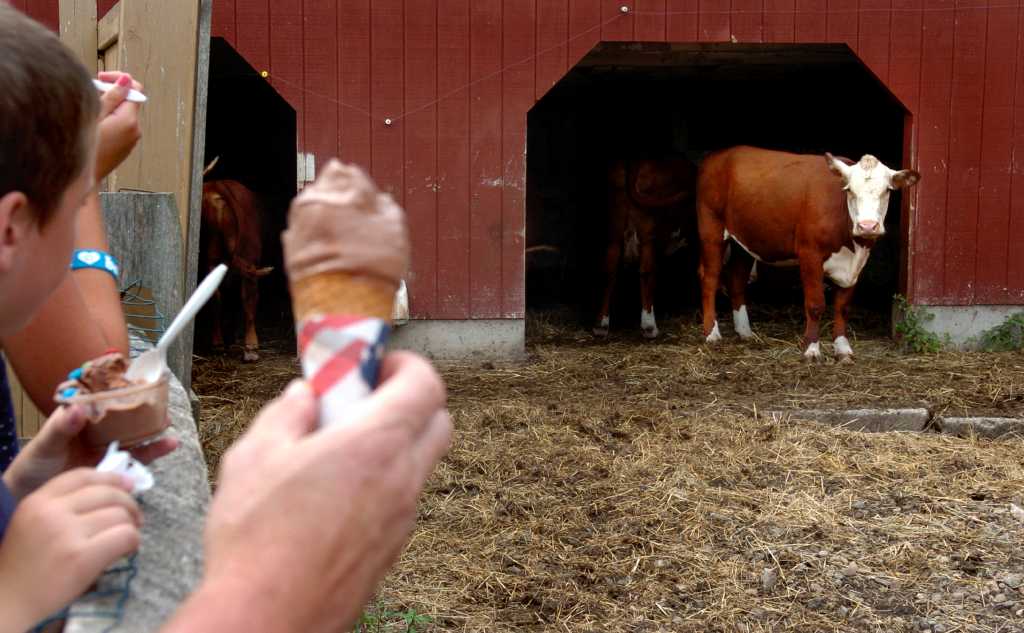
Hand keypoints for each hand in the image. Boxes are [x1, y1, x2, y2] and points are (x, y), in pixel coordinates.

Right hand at [0, 469, 140, 631]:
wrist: (7, 601)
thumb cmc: (25, 565)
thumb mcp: (34, 523)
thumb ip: (64, 506)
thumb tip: (116, 489)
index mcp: (38, 501)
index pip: (84, 476)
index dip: (112, 478)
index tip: (129, 485)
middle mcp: (51, 512)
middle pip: (108, 493)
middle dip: (129, 504)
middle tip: (134, 519)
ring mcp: (66, 533)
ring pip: (120, 515)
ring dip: (131, 526)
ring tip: (126, 538)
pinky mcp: (81, 557)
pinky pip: (125, 536)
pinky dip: (133, 542)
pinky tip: (126, 550)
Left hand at [2, 404, 176, 501]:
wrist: (31, 496)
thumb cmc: (34, 466)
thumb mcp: (44, 444)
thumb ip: (61, 428)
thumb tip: (81, 407)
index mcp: (81, 418)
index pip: (104, 399)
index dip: (123, 390)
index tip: (140, 384)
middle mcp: (98, 430)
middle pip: (125, 416)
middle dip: (145, 410)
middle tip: (162, 405)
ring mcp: (108, 449)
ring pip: (135, 436)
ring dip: (153, 431)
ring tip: (169, 427)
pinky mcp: (115, 468)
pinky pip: (136, 459)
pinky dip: (153, 453)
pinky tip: (168, 446)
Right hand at [94, 71, 142, 180]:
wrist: (83, 177)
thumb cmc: (84, 147)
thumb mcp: (94, 115)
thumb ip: (112, 96)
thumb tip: (126, 80)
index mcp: (129, 121)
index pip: (135, 89)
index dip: (119, 79)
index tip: (102, 78)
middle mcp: (136, 130)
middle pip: (128, 101)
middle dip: (111, 93)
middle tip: (89, 94)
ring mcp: (132, 140)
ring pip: (123, 113)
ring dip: (108, 106)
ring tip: (88, 110)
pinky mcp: (125, 146)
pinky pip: (121, 126)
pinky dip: (110, 119)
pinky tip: (93, 124)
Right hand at [199, 352, 450, 632]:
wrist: (266, 618)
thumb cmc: (257, 539)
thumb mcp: (255, 456)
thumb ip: (286, 414)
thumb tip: (304, 396)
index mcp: (377, 444)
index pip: (426, 384)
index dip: (406, 365)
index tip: (374, 365)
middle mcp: (403, 478)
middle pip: (438, 420)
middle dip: (409, 400)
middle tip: (362, 401)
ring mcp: (403, 517)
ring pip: (421, 462)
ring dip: (395, 443)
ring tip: (339, 449)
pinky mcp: (393, 548)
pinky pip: (403, 498)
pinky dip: (385, 480)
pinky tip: (336, 493)